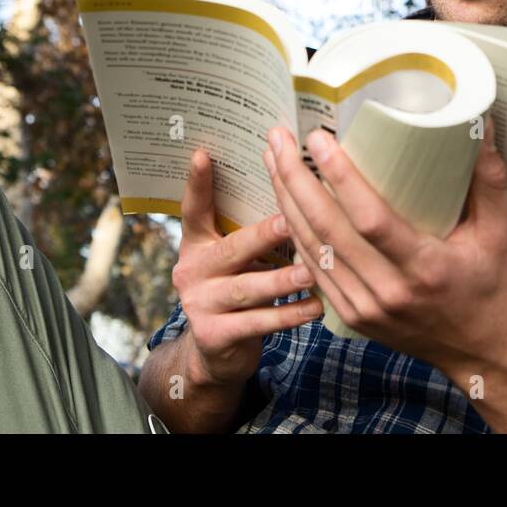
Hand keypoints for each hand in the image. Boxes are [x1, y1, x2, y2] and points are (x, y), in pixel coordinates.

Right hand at [172, 146, 323, 387]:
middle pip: (231, 249)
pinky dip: (288, 316)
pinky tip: (314, 308)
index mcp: (196, 244)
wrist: (215, 352)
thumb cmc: (238, 288)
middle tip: (293, 221)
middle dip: (265, 235)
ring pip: (247, 288)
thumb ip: (251, 230)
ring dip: (282, 280)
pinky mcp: (213, 336)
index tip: (203, 154)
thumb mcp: (236, 258)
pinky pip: (256, 323)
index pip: (193, 209)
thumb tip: (294, 184)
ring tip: (311, 272)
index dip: (196, 183)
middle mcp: (191, 271)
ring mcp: (199, 304)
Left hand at [262, 115, 506, 376]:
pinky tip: (283, 200)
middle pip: (327, 230)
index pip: (371, 219)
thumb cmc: (489, 285)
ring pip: (311, 248)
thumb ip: (489, 178)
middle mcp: (388, 291)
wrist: (477, 351)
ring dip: (285, 200)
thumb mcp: (498, 232)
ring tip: (273, 158)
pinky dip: (294, 232)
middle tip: (278, 138)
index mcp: (425, 268)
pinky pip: (313, 269)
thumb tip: (482, 123)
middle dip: (295, 179)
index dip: (341, 177)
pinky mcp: (351, 316)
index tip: (319, 138)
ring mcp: (364, 307)